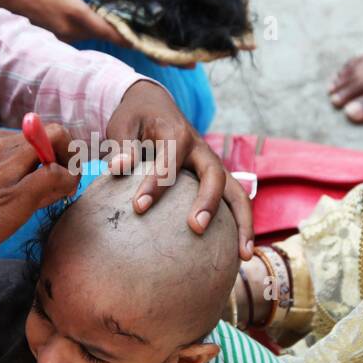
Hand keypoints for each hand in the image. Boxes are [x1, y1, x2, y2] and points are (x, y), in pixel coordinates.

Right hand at [0, 0, 128, 46]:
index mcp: (77, 15)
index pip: (109, 32)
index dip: (127, 37)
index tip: (143, 40)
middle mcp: (73, 32)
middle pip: (103, 35)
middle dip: (117, 29)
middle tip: (132, 20)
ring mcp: (66, 38)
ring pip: (92, 35)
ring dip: (102, 27)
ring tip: (112, 14)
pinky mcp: (60, 38)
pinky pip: (81, 34)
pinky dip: (89, 27)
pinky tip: (90, 15)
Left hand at [0, 124, 77, 264]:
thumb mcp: (21, 204)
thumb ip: (50, 180)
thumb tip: (70, 173)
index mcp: (9, 146)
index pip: (56, 133)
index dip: (70, 156)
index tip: (69, 182)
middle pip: (41, 141)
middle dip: (53, 166)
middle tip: (51, 196)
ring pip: (25, 150)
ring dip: (35, 171)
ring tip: (28, 200)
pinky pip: (6, 157)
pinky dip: (17, 173)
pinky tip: (9, 196)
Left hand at [105, 82, 254, 259]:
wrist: (155, 105)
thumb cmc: (135, 118)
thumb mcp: (122, 125)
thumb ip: (122, 146)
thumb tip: (118, 168)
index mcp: (176, 133)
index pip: (169, 161)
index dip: (156, 183)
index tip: (139, 207)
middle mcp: (201, 149)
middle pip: (214, 175)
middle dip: (208, 201)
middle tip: (196, 228)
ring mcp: (212, 164)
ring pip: (235, 192)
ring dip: (243, 222)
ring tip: (244, 256)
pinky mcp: (215, 177)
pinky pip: (233, 201)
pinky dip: (241, 226)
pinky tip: (239, 257)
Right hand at [328, 36, 362, 122]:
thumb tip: (348, 113)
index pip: (351, 98)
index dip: (342, 101)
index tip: (335, 104)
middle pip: (347, 86)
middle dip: (339, 92)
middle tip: (333, 97)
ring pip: (348, 74)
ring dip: (340, 80)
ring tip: (333, 86)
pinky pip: (352, 63)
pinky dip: (346, 68)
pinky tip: (344, 70)